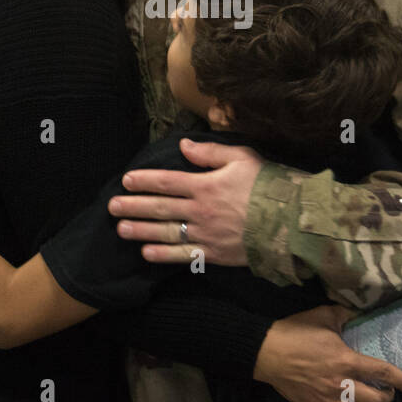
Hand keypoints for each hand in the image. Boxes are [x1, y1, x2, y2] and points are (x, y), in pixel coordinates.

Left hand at [109, 138, 261, 264]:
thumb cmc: (268, 185)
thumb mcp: (242, 158)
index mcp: (205, 185)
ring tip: (121, 229)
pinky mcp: (214, 253)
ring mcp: (205, 234)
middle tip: (111, 207)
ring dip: (141, 231)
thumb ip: (210, 152)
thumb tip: (183, 145)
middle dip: (133, 206)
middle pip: (160, 208)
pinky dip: (163, 255)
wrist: (290, 222)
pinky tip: (146, 253)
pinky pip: (183, 256)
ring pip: (166, 232)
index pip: (166, 181)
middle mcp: (200, 211)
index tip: (126, 181)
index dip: (144, 181)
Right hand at [253, 305, 401, 401]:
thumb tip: (359, 313)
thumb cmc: (295, 331)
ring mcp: (326, 399)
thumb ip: (345, 314)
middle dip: (386, 397)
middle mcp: (340, 384)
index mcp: (346, 360)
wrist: (266, 351)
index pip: (383, 373)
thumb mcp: (324, 315)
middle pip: (375, 400)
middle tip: (386, 390)